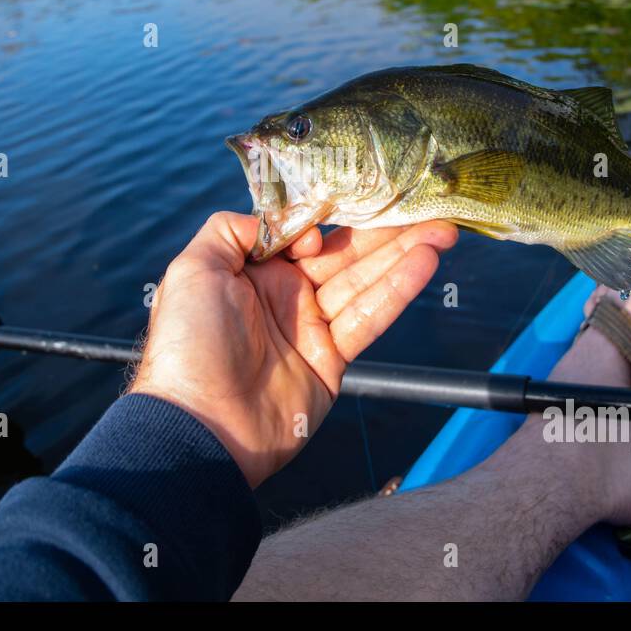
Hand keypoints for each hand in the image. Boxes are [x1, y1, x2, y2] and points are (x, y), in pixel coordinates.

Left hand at [130, 212, 457, 486]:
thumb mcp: (193, 270)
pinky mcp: (333, 360)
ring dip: (402, 254)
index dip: (323, 221)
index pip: (303, 233)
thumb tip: (279, 219)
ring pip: (363, 281)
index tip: (332, 219)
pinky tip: (425, 262)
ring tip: (441, 229)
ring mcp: (310, 327)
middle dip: (383, 230)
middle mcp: (284, 294)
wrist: (201, 424)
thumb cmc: (189, 344)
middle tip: (424, 206)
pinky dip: (398, 290)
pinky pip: (369, 317)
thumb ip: (232, 231)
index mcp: (252, 270)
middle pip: (342, 254)